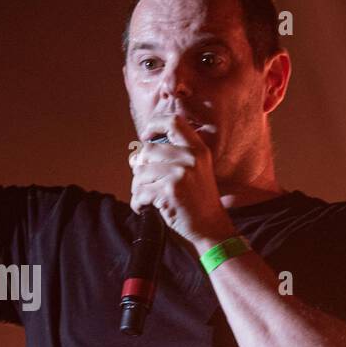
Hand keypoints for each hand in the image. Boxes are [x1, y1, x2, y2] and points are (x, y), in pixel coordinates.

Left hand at [129, 114, 232, 247]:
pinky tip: (145, 207)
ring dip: (138, 188)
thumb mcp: (194, 169)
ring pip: (139, 173)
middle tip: (145, 182)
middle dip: (140, 168)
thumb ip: (172, 156)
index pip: (173, 121)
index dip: (154, 125)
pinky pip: (139, 193)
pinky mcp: (169, 191)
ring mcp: (180, 174)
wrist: (210, 225)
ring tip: (148, 197)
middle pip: (147, 151)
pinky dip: (138, 203)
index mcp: (197, 149)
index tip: (145, 137)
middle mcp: (190, 158)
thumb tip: (135, 154)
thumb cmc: (197, 198)